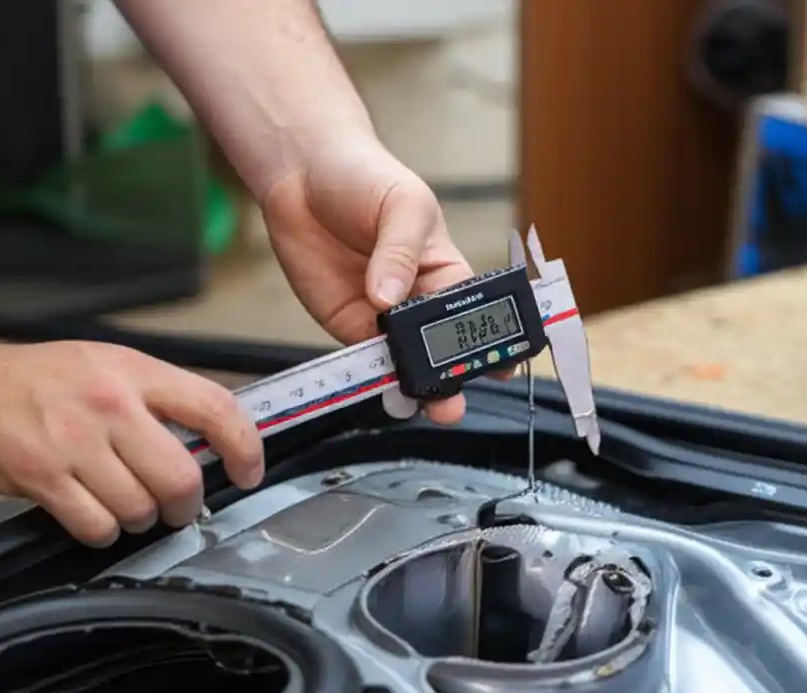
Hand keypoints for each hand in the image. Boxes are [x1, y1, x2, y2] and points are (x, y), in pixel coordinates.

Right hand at [0, 338, 263, 546]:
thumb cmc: (34, 380)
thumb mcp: (107, 366)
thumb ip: (158, 399)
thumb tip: (212, 442)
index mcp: (135, 372)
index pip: (215, 408)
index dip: (244, 448)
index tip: (248, 472)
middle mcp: (110, 404)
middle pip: (181, 477)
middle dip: (185, 504)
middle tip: (175, 506)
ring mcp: (75, 442)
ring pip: (140, 508)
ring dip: (139, 519)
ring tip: (122, 502)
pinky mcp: (41, 477)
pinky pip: (97, 527)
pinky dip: (103, 532)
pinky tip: (92, 514)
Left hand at [260, 134, 487, 423]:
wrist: (303, 172)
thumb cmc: (367, 176)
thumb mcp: (402, 204)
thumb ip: (398, 252)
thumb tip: (389, 298)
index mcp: (447, 272)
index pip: (476, 314)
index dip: (491, 341)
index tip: (503, 366)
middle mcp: (419, 300)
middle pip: (443, 348)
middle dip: (454, 376)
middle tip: (457, 401)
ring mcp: (383, 316)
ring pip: (405, 361)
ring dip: (415, 385)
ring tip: (430, 406)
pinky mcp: (346, 322)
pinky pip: (362, 357)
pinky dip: (372, 374)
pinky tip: (383, 385)